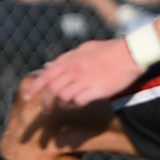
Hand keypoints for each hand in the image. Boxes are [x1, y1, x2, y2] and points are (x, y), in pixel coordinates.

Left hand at [26, 37, 142, 108]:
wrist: (131, 53)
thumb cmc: (110, 50)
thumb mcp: (84, 49)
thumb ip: (66, 58)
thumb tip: (49, 65)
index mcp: (70, 59)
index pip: (46, 75)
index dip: (35, 87)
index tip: (28, 97)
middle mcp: (74, 69)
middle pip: (52, 90)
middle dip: (46, 102)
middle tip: (47, 110)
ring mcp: (85, 80)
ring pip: (63, 97)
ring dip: (63, 104)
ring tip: (67, 105)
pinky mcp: (96, 90)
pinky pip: (78, 101)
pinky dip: (76, 104)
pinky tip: (82, 102)